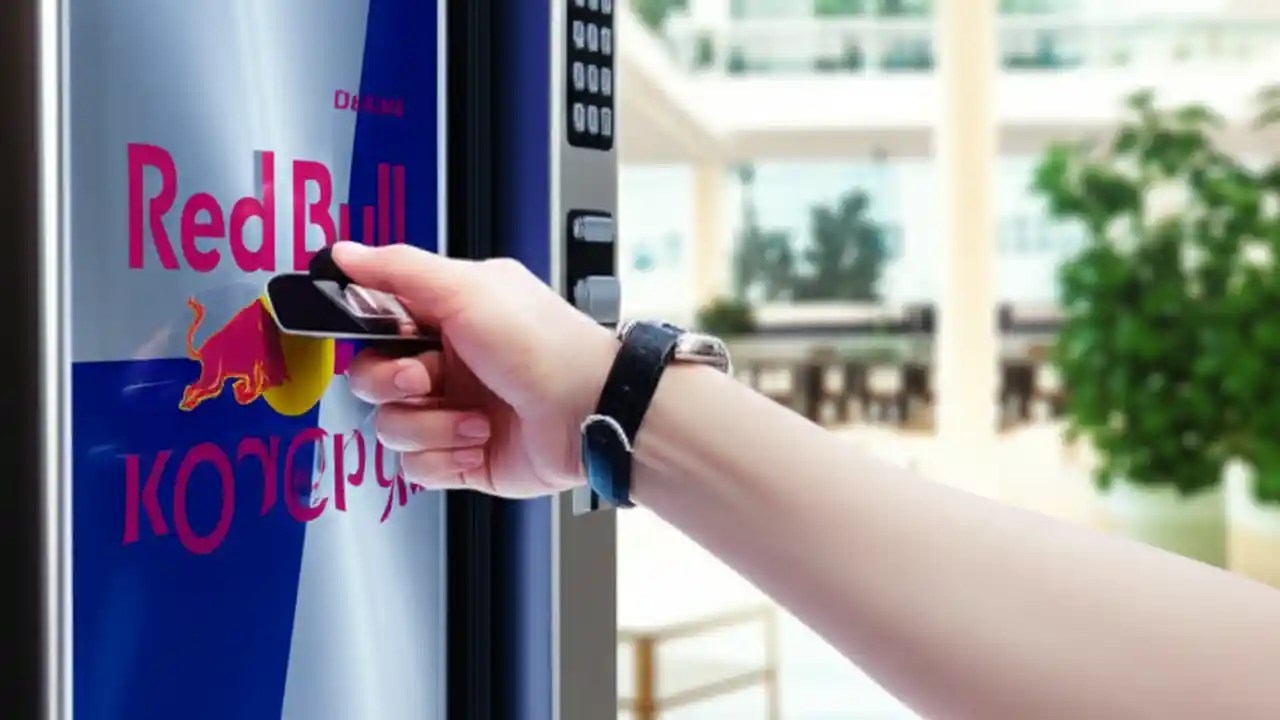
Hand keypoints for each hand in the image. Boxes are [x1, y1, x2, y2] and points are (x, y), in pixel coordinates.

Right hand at [334, 241, 616, 496]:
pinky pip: (416, 467)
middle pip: (370, 379)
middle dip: (393, 383)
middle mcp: (447, 364)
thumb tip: (345, 253)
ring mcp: (453, 412)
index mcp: (446, 317)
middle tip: (426, 378)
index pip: (376, 322)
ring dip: (430, 426)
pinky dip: (444, 459)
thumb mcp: (469, 289)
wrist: (588, 413)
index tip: (387, 337)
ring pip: (390, 428)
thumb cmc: (544, 345)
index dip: (371, 334)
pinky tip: (478, 444)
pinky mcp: (462, 457)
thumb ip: (400, 268)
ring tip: (474, 418)